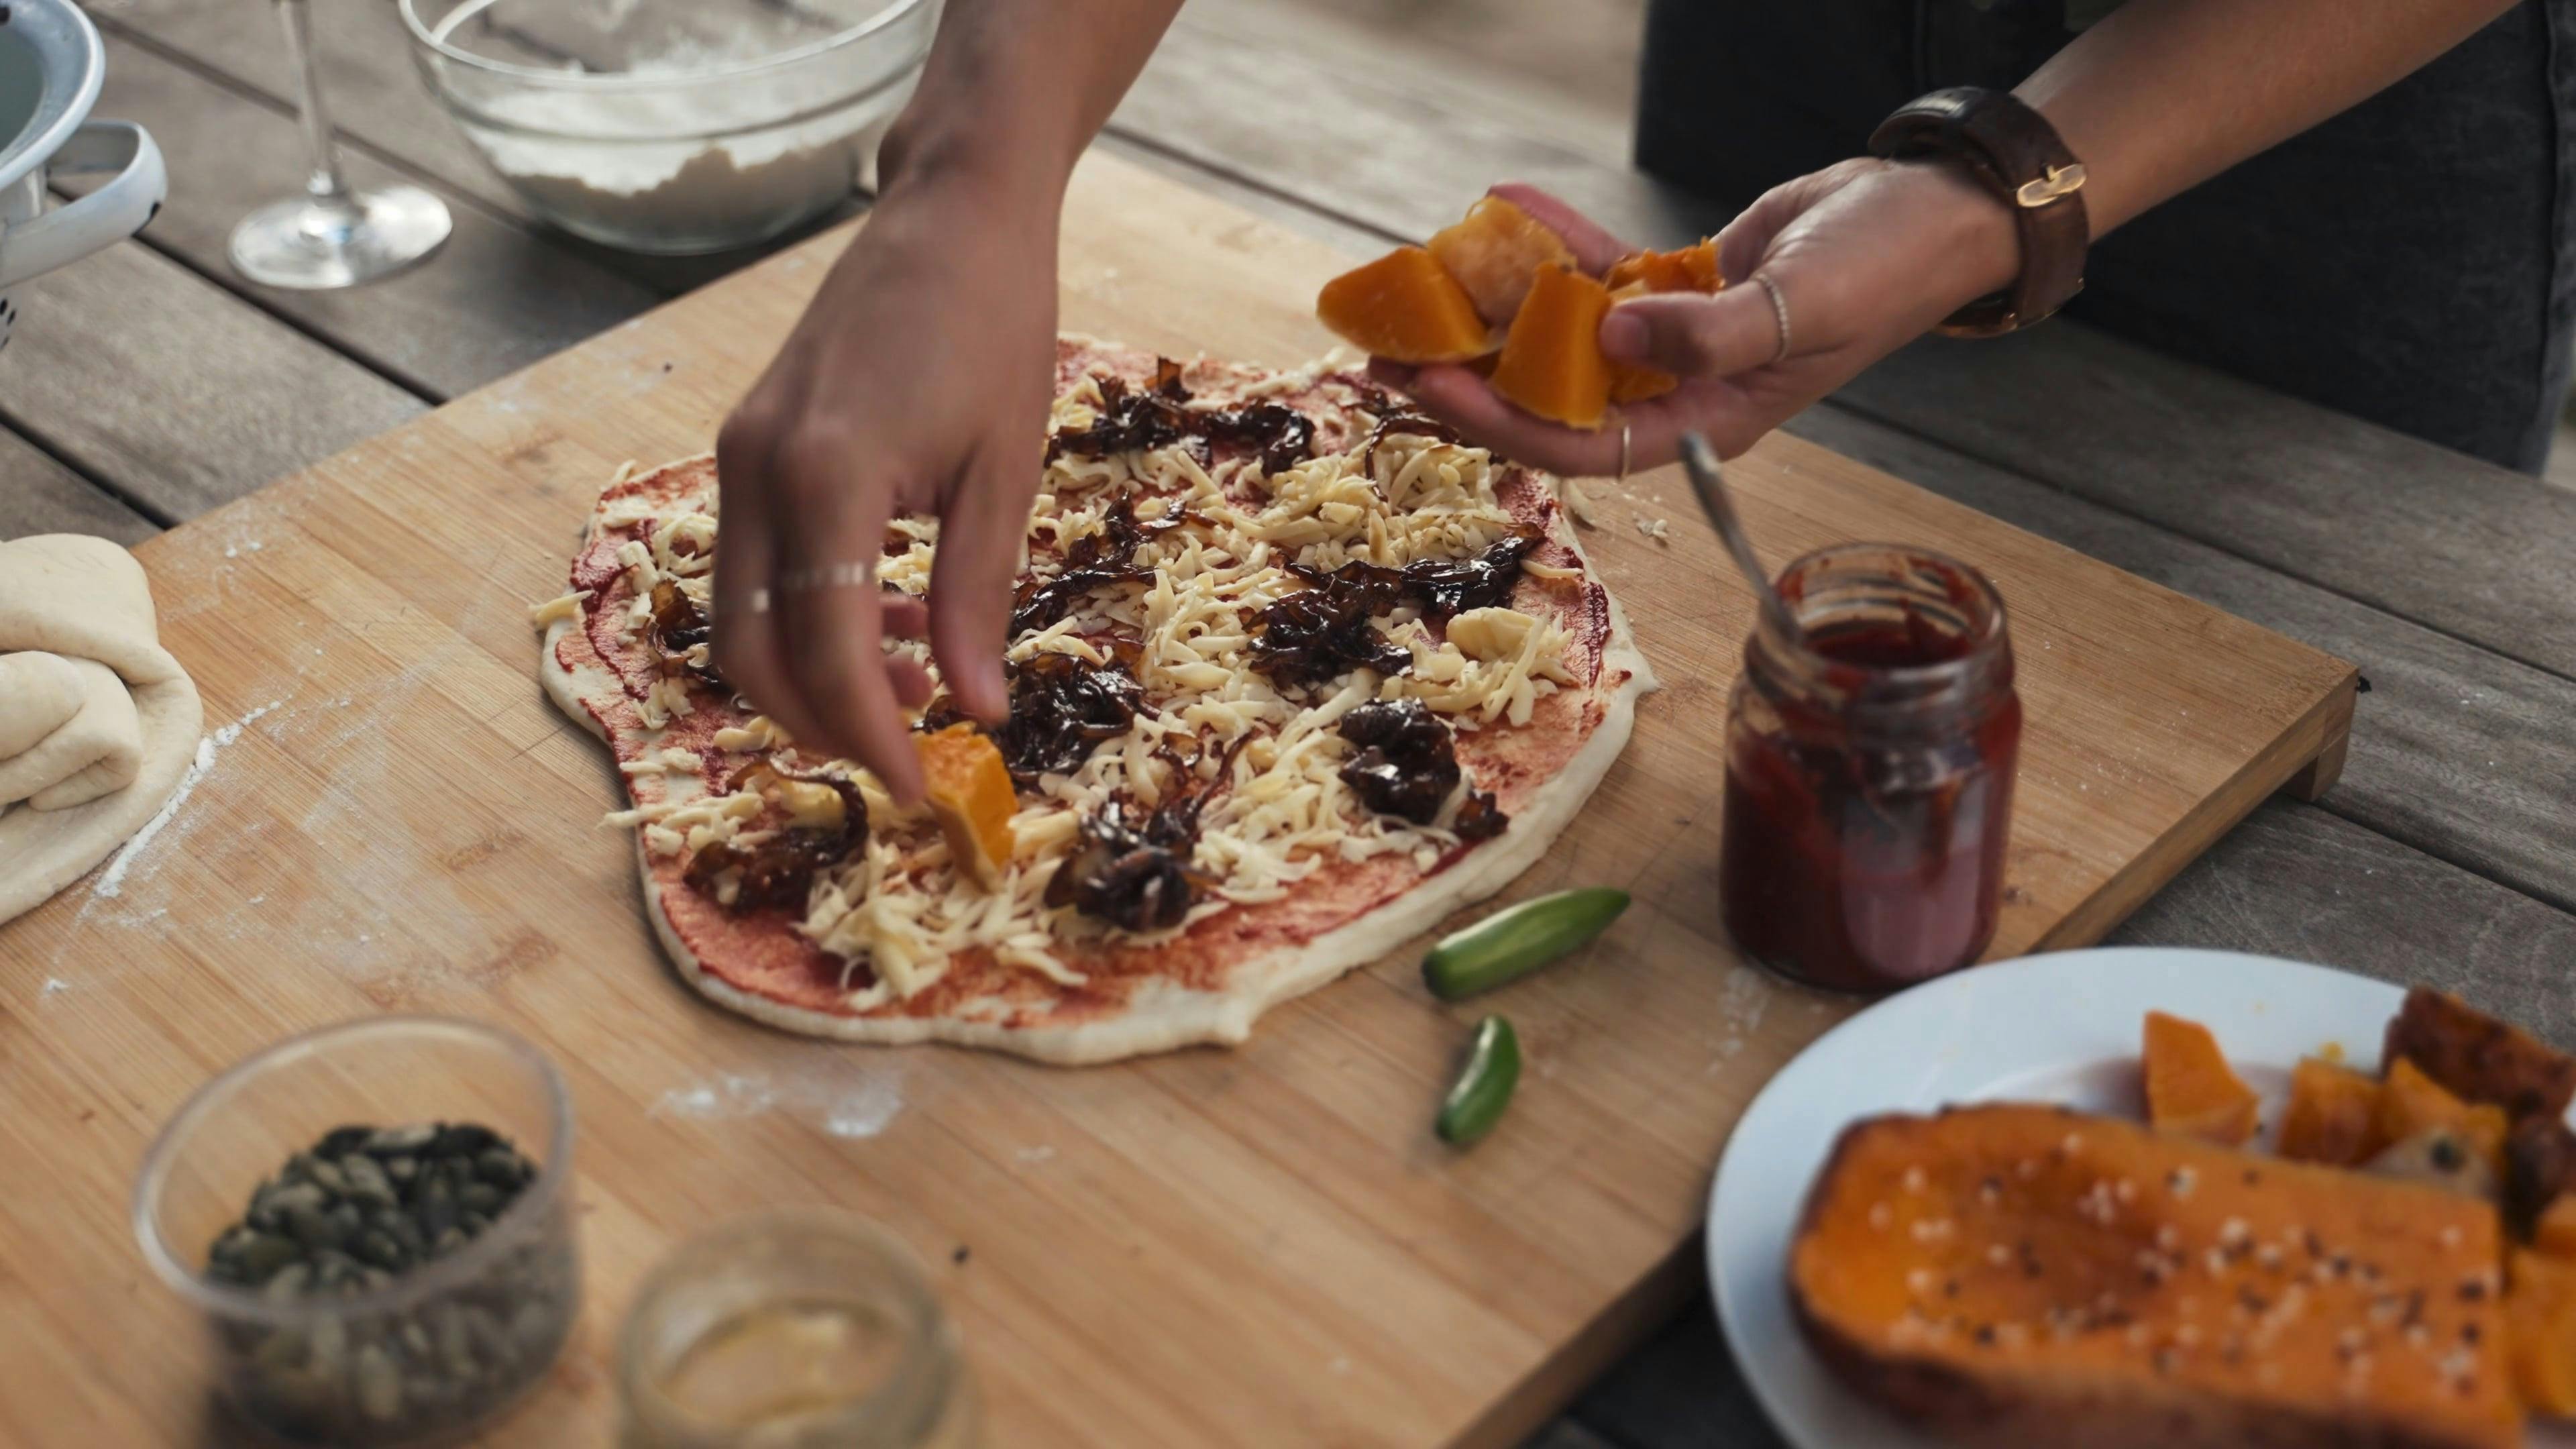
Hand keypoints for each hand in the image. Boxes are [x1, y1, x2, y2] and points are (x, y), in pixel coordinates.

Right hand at [712, 162, 1059, 803]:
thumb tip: (980, 712)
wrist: (953, 214)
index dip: (869, 739)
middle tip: (909, 752)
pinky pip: (754, 562)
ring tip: (918, 686)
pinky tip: (894, 621)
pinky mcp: (749, 443)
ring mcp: (741, 452)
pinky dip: (808, 614)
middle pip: (749, 650)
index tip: (920, 789)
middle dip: (822, 722)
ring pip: (738, 614)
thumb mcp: (1005, 474)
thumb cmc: (996, 326)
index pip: (825, 654)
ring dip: (814, 672)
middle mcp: (759, 468)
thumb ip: (977, 599)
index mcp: (827, 476)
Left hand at [1382, 164, 2020, 472]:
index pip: (1578, 446)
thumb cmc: (1878, 277)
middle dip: (1466, 378)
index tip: (1430, 385)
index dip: (1498, 424)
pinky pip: (1590, 275)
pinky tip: (1501, 207)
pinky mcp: (1666, 289)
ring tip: (1418, 285)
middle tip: (1383, 347)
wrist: (1923, 213)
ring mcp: (1664, 344)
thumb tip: (1610, 340)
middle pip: (1546, 400)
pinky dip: (1549, 244)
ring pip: (1556, 338)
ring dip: (1492, 311)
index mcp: (1699, 429)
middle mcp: (1671, 396)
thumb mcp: (1797, 313)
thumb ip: (1705, 337)